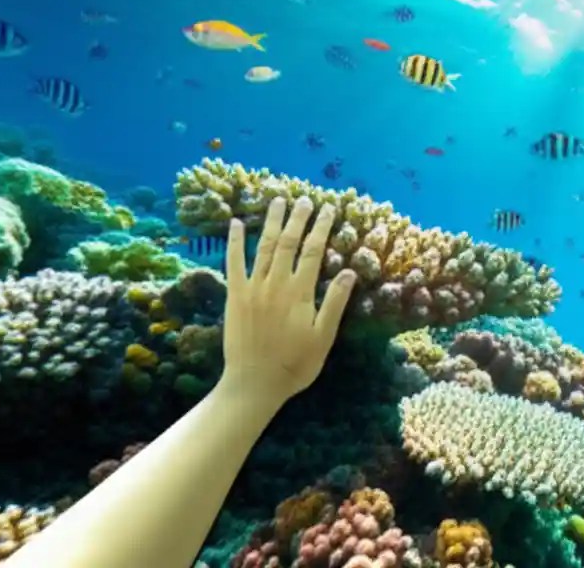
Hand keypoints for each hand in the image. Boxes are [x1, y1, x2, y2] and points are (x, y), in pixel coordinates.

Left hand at [220, 196, 356, 404]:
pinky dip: (233, 242)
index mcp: (300, 292)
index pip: (313, 251)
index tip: (329, 209)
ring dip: (271, 222)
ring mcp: (252, 288)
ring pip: (262, 246)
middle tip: (305, 199)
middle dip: (298, 219)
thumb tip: (349, 272)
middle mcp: (275, 283)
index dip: (322, 228)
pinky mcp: (235, 296)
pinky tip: (234, 224)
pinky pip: (233, 263)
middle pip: (288, 242)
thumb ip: (335, 303)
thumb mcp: (323, 337)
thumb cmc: (295, 365)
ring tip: (277, 201)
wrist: (254, 383)